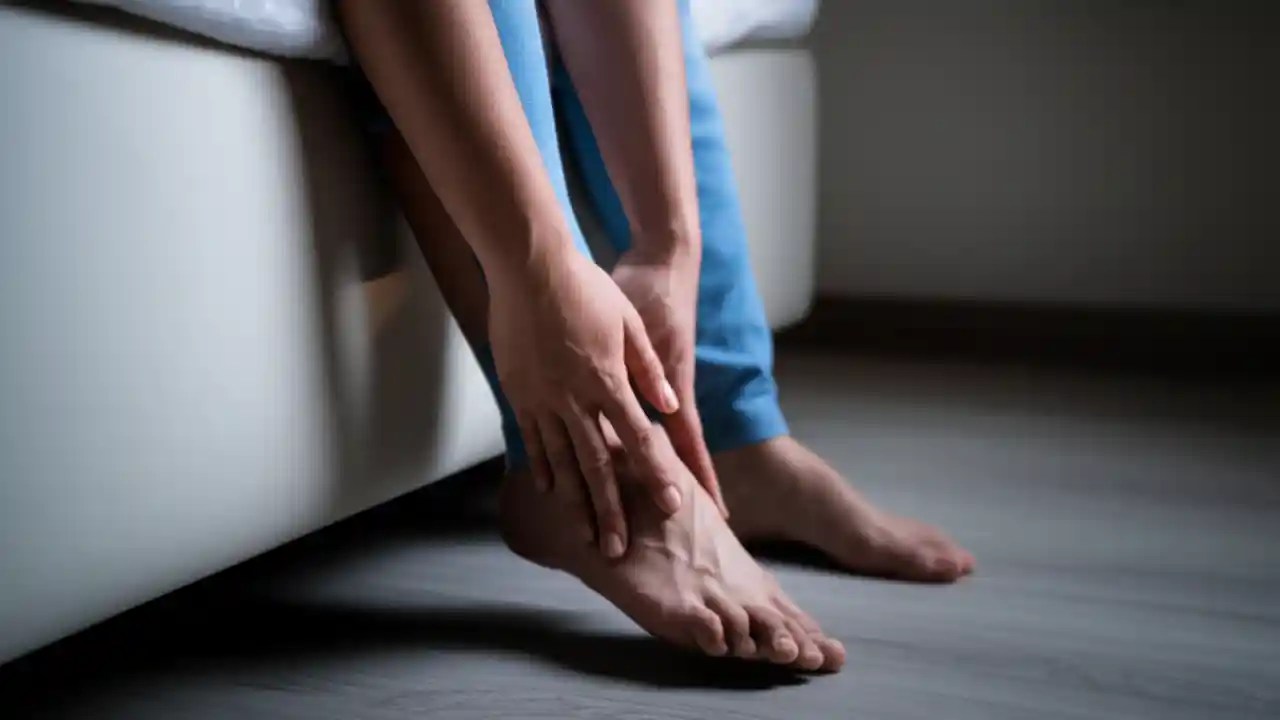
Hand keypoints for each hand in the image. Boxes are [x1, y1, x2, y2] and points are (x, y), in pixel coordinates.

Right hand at [488, 249, 684, 557]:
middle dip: (611, 510)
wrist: (529, 265)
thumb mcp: (628, 322)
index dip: (656, 474)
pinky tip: (550, 492)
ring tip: (584, 536)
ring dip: (575, 502)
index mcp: (609, 381)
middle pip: (598, 465)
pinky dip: (542, 468)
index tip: (672, 504)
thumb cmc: (584, 287)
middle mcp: (576, 398)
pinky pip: (532, 438)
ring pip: (562, 462)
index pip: (639, 439)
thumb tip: (667, 404)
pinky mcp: (520, 391)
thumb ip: (648, 368)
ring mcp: (543, 397)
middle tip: (618, 548)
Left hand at [611, 246, 728, 517]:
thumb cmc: (650, 292)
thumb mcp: (640, 331)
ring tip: (667, 513)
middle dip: (686, 488)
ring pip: (662, 439)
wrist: (662, 263)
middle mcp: (669, 395)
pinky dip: (640, 440)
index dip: (699, 478)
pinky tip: (630, 460)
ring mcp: (661, 387)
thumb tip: (646, 412)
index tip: (717, 513)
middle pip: (680, 451)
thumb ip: (641, 371)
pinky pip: (645, 417)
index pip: (688, 444)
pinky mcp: (650, 374)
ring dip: (665, 471)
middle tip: (693, 532)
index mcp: (671, 388)